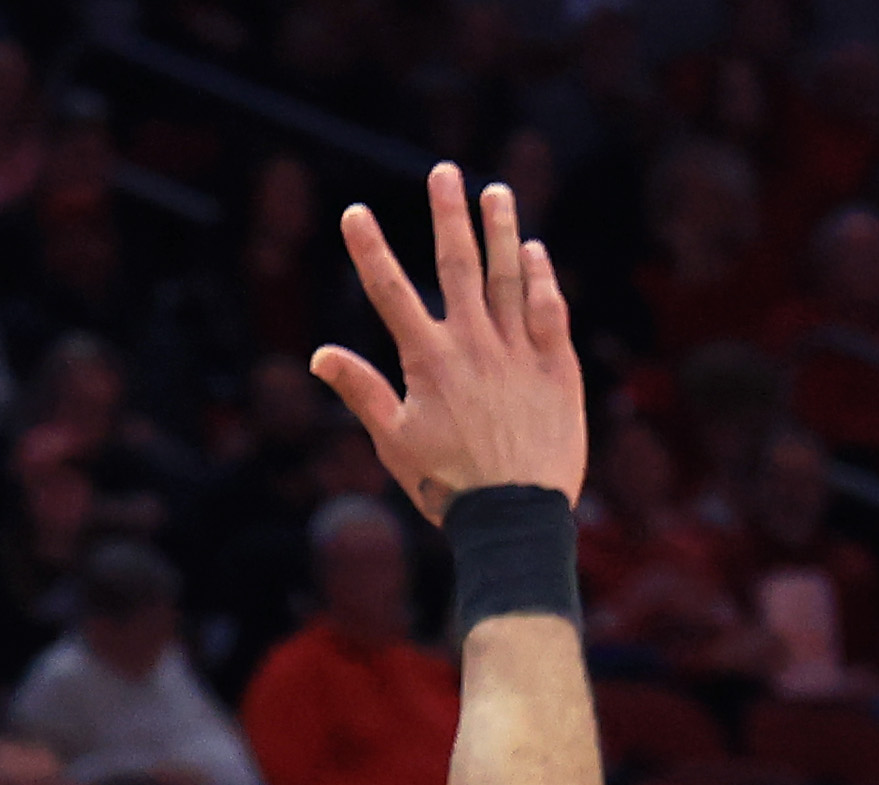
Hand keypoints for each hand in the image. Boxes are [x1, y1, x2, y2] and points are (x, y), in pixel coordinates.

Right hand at [310, 163, 585, 524]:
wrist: (514, 518)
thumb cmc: (447, 487)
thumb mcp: (393, 443)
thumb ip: (361, 391)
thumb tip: (321, 355)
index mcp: (429, 362)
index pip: (391, 294)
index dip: (371, 250)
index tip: (355, 213)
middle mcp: (474, 345)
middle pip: (458, 266)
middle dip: (448, 215)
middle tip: (444, 172)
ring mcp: (519, 351)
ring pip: (509, 277)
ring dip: (501, 230)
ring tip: (495, 191)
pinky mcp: (557, 367)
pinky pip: (549, 309)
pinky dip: (540, 276)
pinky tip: (533, 250)